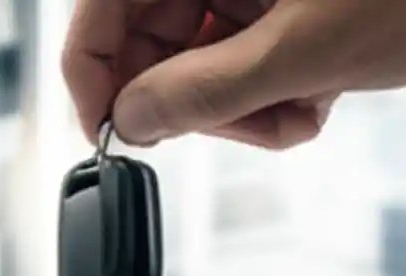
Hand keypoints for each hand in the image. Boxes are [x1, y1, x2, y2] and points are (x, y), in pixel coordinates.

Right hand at [62, 0, 405, 148]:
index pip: (101, 8)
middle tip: (223, 130)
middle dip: (186, 101)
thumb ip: (205, 93)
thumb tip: (133, 120)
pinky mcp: (281, 3)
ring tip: (292, 113)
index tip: (106, 134)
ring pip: (197, 61)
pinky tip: (313, 99)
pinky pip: (242, 63)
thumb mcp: (305, 55)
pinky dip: (270, 97)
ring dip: (238, 108)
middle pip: (148, 39)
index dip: (92, 75)